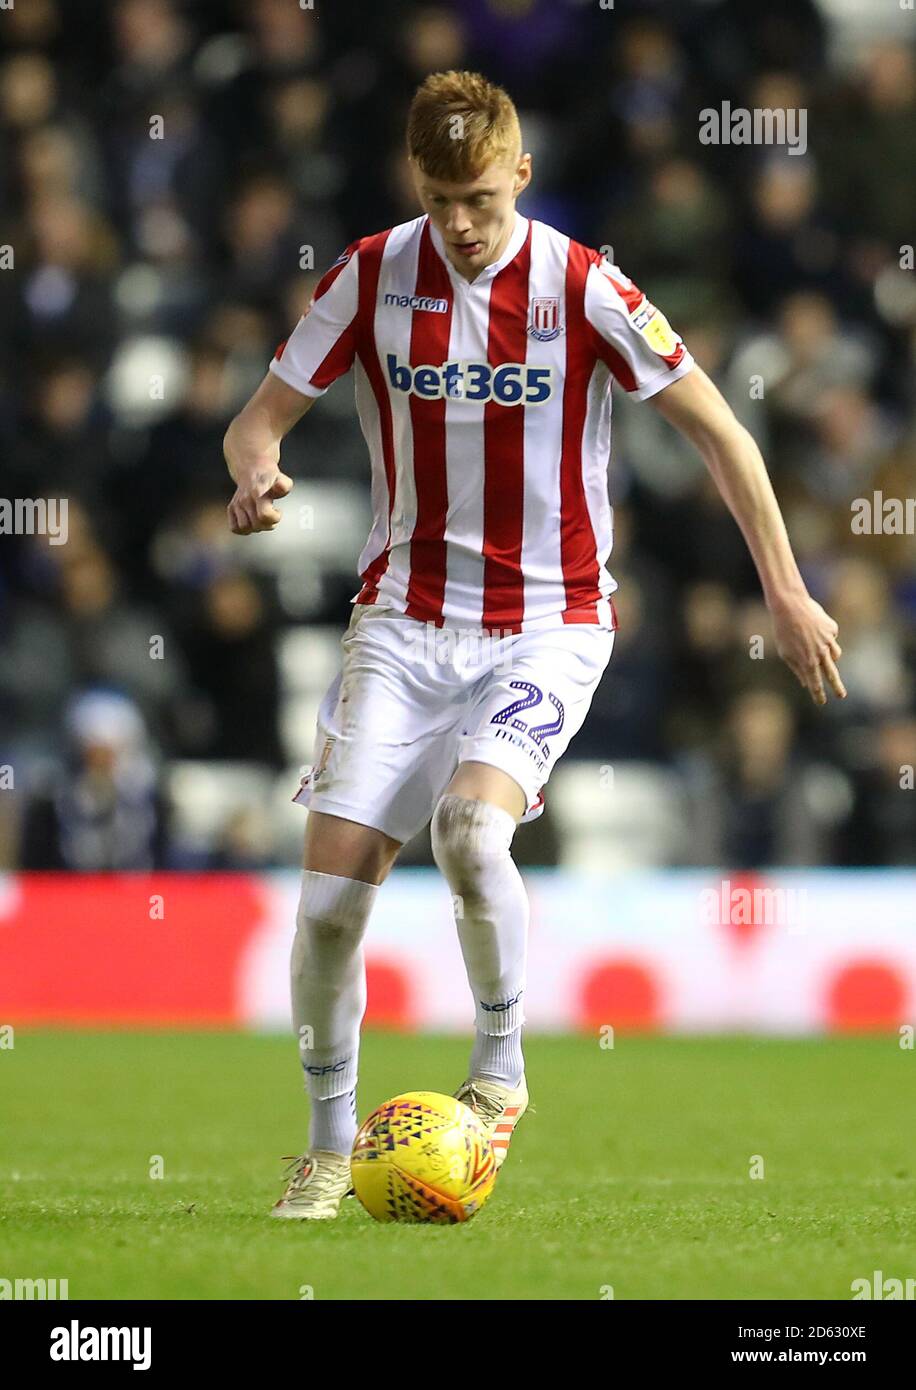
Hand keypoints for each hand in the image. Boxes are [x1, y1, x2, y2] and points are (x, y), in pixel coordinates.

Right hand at [227, 460, 293, 535]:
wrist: (253, 469)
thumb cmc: (270, 478)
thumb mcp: (282, 479)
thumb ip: (284, 485)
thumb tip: (280, 488)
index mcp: (258, 493)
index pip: (264, 515)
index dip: (275, 518)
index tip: (278, 511)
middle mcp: (245, 499)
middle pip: (256, 525)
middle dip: (267, 524)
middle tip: (271, 516)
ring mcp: (237, 504)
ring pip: (244, 528)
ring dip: (255, 528)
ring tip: (261, 519)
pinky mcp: (231, 508)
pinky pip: (234, 528)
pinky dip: (243, 530)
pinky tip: (251, 522)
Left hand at [769, 591, 846, 705]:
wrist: (790, 606)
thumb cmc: (783, 631)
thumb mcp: (785, 653)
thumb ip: (797, 668)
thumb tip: (805, 683)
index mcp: (807, 661)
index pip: (815, 683)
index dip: (818, 694)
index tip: (822, 702)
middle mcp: (820, 653)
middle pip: (831, 674)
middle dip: (837, 687)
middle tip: (842, 696)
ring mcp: (828, 641)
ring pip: (835, 655)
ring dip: (829, 657)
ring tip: (817, 648)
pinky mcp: (832, 629)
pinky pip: (831, 637)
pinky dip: (824, 636)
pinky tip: (812, 628)